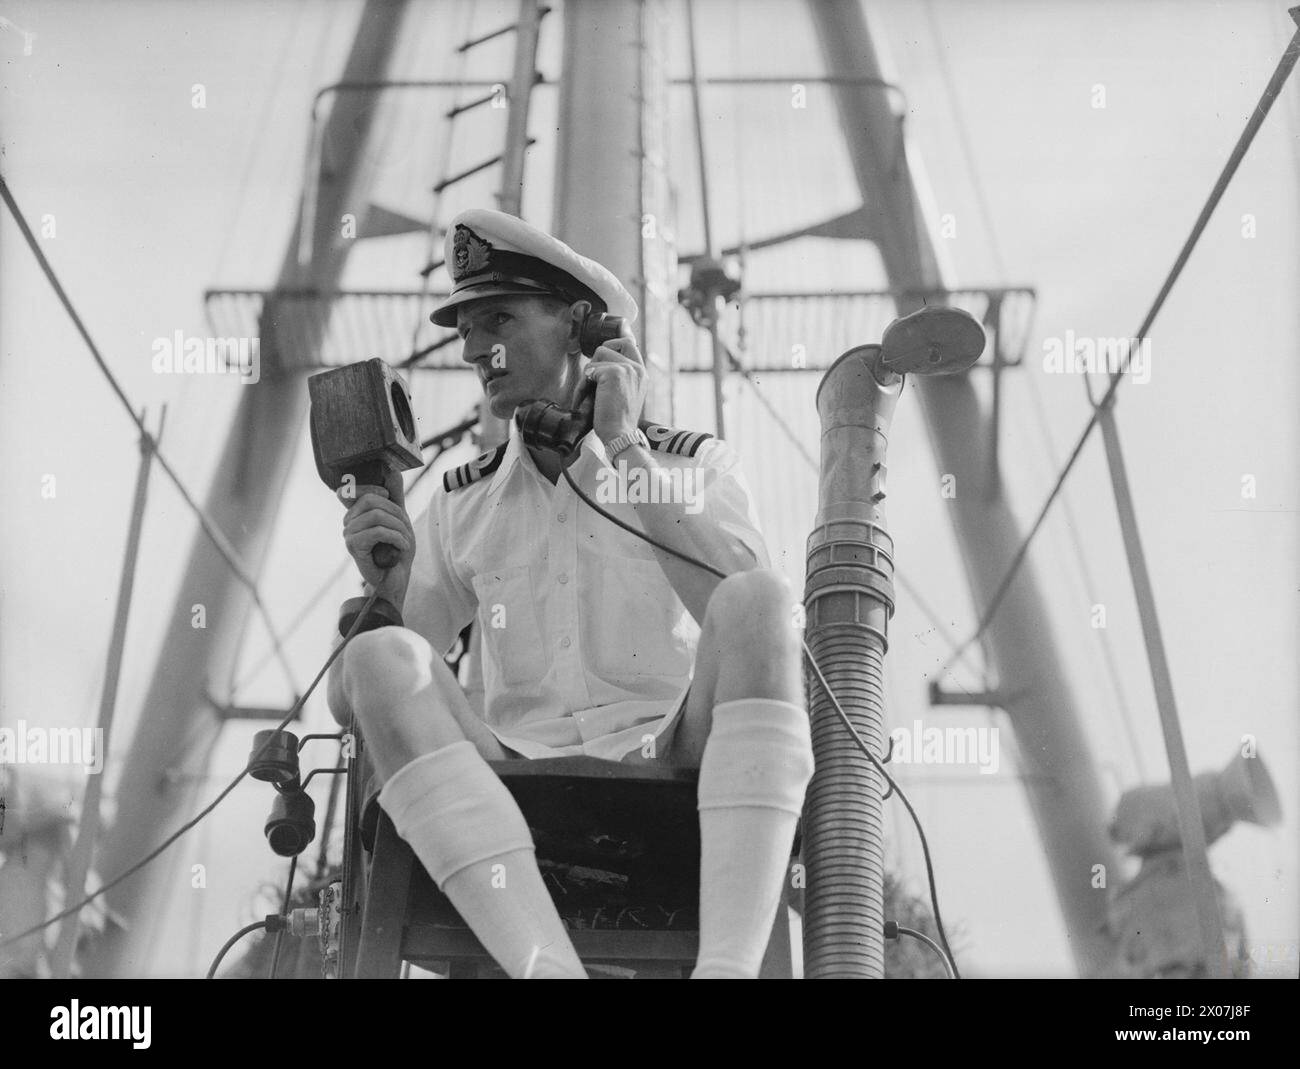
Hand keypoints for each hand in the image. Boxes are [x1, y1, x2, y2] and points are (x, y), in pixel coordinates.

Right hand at [338, 467, 413, 599]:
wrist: (395, 579)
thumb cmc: (396, 550)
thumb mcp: (400, 518)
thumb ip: (394, 496)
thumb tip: (391, 470)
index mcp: (356, 513)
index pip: (351, 489)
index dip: (371, 488)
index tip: (387, 497)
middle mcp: (348, 522)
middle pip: (371, 499)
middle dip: (396, 512)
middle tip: (404, 528)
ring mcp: (348, 534)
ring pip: (377, 515)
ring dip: (399, 527)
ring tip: (404, 540)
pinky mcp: (353, 546)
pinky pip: (377, 531)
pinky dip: (396, 538)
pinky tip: (401, 547)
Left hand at [586, 325, 647, 447]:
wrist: (620, 435)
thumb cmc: (617, 420)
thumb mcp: (624, 394)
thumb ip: (619, 377)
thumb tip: (598, 363)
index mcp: (642, 373)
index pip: (628, 343)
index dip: (612, 344)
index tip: (599, 357)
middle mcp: (637, 368)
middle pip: (610, 344)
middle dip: (597, 356)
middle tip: (591, 373)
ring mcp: (627, 369)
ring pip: (598, 355)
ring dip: (587, 374)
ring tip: (586, 393)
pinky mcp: (614, 373)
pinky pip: (590, 370)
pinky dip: (582, 385)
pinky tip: (583, 399)